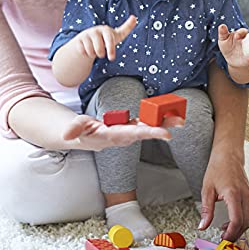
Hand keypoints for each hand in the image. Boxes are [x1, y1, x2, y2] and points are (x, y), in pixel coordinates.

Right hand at [63, 113, 183, 151]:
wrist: (86, 137)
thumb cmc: (81, 132)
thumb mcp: (75, 129)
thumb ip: (74, 129)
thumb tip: (68, 134)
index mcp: (113, 136)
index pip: (133, 134)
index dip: (149, 132)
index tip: (166, 134)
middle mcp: (125, 136)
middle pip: (146, 131)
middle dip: (162, 127)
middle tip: (180, 123)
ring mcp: (130, 131)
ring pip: (150, 126)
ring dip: (165, 122)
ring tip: (181, 118)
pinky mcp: (132, 126)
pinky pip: (147, 121)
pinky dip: (159, 117)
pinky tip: (171, 112)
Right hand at [76, 15, 136, 60]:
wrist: (89, 39)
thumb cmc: (106, 38)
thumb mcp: (117, 34)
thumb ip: (127, 27)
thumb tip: (135, 18)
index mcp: (105, 30)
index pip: (109, 40)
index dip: (111, 49)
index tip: (112, 59)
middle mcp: (95, 30)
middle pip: (99, 50)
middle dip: (101, 54)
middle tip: (102, 53)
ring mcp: (85, 35)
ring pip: (90, 51)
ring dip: (93, 54)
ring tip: (95, 50)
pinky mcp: (78, 40)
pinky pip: (83, 52)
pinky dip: (86, 54)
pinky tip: (87, 49)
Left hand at [198, 152, 248, 240]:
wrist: (228, 154)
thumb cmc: (218, 167)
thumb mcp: (207, 189)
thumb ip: (206, 209)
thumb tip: (203, 226)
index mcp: (234, 193)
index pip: (237, 220)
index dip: (230, 233)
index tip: (223, 239)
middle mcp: (245, 195)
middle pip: (245, 223)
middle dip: (235, 234)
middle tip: (223, 240)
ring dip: (238, 229)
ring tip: (225, 231)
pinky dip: (241, 221)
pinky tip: (231, 221)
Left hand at [218, 25, 248, 68]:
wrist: (232, 59)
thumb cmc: (227, 46)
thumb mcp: (223, 39)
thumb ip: (223, 33)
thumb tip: (222, 26)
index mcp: (240, 34)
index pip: (243, 31)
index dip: (241, 33)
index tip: (236, 36)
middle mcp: (247, 41)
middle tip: (244, 44)